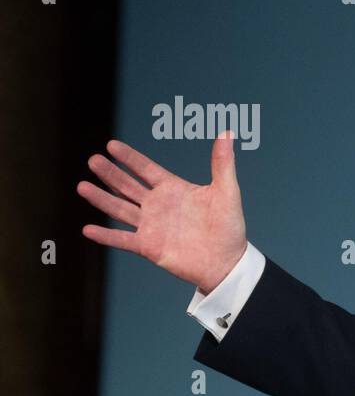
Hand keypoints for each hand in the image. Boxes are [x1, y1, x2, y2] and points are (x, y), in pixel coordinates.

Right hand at [77, 132, 248, 293]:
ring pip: (120, 208)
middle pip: (127, 186)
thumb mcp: (227, 192)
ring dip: (101, 198)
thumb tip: (227, 132)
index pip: (146, 169)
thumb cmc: (230, 228)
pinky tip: (88, 229)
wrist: (228, 263)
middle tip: (93, 160)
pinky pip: (122, 239)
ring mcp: (151, 226)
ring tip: (82, 186)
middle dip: (110, 173)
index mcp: (174, 189)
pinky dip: (105, 236)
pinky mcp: (148, 247)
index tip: (111, 145)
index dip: (130, 158)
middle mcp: (158, 205)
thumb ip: (223, 163)